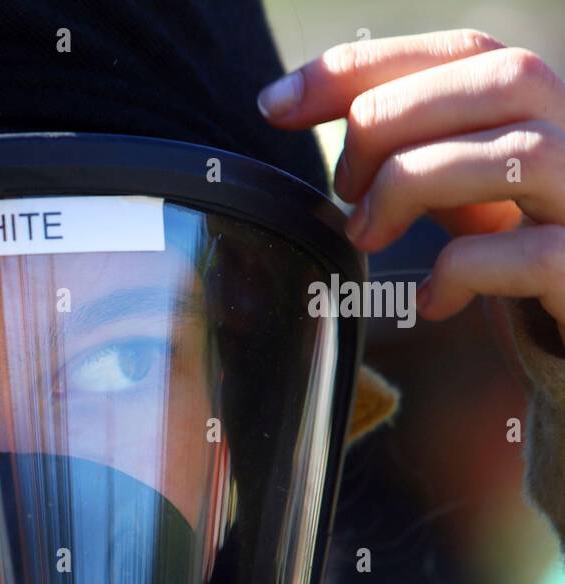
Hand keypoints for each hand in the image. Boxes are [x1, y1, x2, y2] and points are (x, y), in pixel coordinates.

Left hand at [258, 29, 564, 341]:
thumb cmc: (517, 266)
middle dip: (393, 119)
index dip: (364, 67)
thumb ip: (415, 152)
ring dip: (416, 184)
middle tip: (343, 186)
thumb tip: (299, 110)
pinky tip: (430, 301)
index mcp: (545, 114)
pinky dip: (463, 270)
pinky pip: (538, 255)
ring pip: (525, 154)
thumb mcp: (464, 196)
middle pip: (506, 77)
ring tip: (368, 234)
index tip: (275, 104)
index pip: (464, 52)